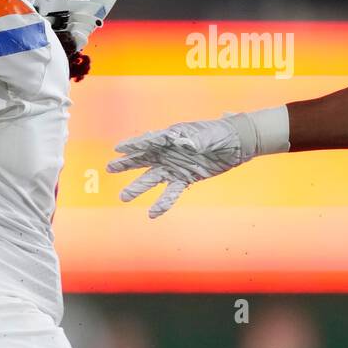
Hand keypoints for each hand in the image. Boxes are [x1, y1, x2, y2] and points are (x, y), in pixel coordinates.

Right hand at [107, 112, 268, 217]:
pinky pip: (171, 192)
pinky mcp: (185, 179)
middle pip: (143, 159)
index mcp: (172, 136)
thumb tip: (184, 144)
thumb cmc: (222, 133)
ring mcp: (175, 166)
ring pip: (152, 178)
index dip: (134, 144)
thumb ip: (196, 139)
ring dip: (138, 187)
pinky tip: (153, 214)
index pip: (150, 140)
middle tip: (110, 168)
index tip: (119, 148)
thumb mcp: (210, 134)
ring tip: (124, 197)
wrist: (237, 144)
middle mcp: (169, 152)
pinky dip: (163, 202)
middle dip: (127, 163)